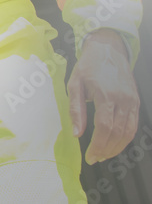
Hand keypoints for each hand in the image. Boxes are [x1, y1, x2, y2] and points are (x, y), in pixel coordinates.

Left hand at [67, 28, 139, 163]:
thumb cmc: (88, 66)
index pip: (104, 127)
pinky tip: (115, 143)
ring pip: (129, 132)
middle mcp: (123, 99)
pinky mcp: (136, 102)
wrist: (108, 50)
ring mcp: (132, 101)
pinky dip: (125, 138)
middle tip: (95, 158)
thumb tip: (77, 134)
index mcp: (106, 94)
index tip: (90, 156)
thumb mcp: (74, 84)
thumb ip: (76, 109)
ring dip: (117, 147)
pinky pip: (133, 125)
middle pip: (118, 133)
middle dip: (106, 149)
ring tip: (104, 155)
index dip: (97, 145)